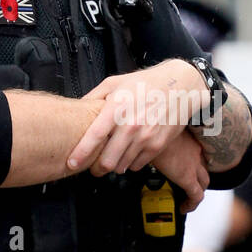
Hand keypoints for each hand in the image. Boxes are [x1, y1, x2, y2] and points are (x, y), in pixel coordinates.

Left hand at [68, 61, 205, 175]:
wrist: (179, 87)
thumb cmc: (145, 84)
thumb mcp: (115, 83)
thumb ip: (93, 97)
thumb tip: (76, 110)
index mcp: (118, 107)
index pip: (96, 136)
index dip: (81, 153)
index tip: (71, 163)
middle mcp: (132, 125)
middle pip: (107, 160)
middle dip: (96, 168)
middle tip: (93, 166)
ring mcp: (146, 137)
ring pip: (121, 166)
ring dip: (113, 166)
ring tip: (112, 157)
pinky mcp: (157, 146)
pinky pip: (137, 165)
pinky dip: (129, 163)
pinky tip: (129, 152)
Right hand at [152, 129, 209, 213]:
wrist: (149, 131)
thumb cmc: (148, 129)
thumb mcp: (154, 134)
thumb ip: (153, 141)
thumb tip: (140, 147)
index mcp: (187, 141)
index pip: (197, 154)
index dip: (195, 165)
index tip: (187, 170)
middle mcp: (194, 152)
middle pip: (203, 169)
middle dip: (199, 181)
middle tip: (189, 188)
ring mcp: (193, 165)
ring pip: (203, 183)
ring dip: (196, 193)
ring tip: (186, 201)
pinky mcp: (187, 177)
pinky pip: (196, 195)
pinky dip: (192, 204)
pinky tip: (183, 208)